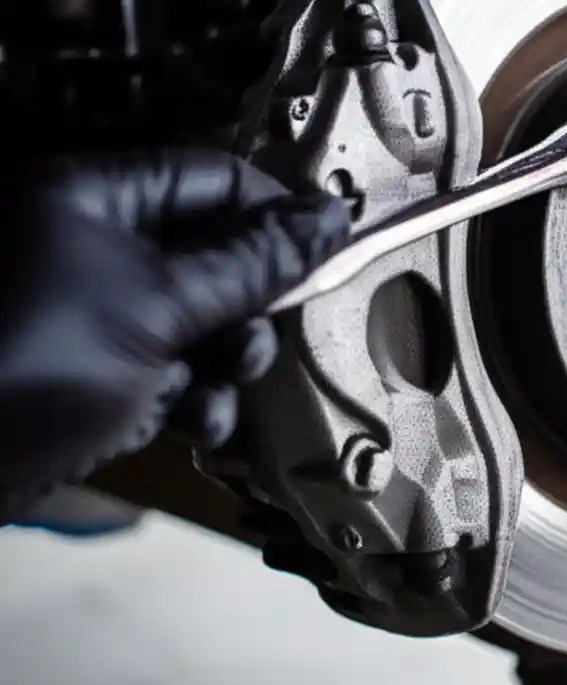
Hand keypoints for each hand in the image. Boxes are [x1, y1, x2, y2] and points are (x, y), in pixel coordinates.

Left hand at [0, 149, 350, 521]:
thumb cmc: (33, 362)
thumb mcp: (161, 303)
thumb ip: (254, 261)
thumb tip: (330, 216)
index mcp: (93, 198)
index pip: (213, 179)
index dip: (275, 213)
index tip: (325, 252)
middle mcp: (94, 246)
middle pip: (213, 256)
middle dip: (248, 308)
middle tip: (254, 341)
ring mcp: (97, 313)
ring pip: (201, 322)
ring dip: (228, 362)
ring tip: (220, 390)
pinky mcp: (99, 373)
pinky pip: (174, 370)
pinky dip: (197, 397)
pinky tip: (198, 421)